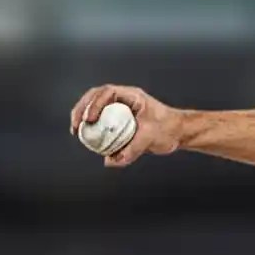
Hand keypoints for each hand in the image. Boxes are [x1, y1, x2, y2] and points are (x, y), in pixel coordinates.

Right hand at [69, 84, 183, 167]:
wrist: (179, 132)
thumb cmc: (169, 130)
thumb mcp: (150, 139)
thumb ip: (132, 150)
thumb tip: (110, 161)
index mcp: (133, 97)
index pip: (108, 92)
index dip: (95, 104)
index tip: (89, 120)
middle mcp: (125, 98)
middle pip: (96, 96)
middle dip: (82, 108)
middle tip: (76, 125)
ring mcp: (121, 107)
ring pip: (96, 105)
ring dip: (82, 114)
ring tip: (76, 130)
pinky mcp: (119, 118)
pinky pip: (102, 117)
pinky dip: (91, 125)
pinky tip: (86, 137)